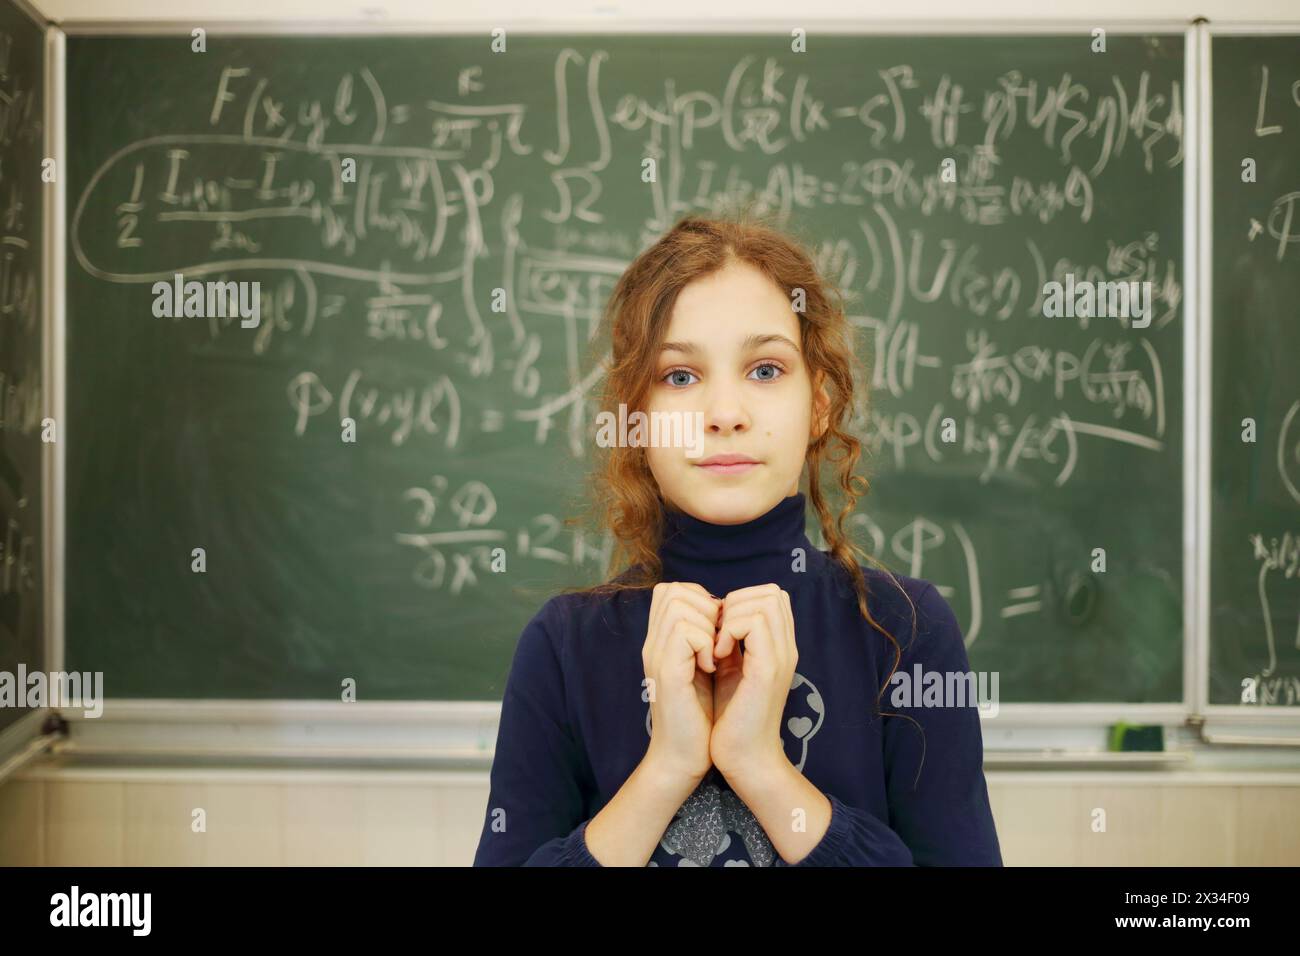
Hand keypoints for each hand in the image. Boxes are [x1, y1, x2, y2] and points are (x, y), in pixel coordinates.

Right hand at [642, 582, 722, 783]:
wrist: (684, 757)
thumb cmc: (699, 717)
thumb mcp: (705, 667)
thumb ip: (706, 638)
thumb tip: (725, 609)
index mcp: (661, 641)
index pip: (671, 590)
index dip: (700, 599)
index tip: (718, 630)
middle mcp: (653, 644)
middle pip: (672, 590)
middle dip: (706, 608)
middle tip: (717, 641)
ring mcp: (656, 656)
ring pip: (679, 605)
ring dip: (707, 626)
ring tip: (714, 655)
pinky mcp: (666, 672)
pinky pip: (687, 632)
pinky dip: (706, 644)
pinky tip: (710, 668)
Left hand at [708, 583, 796, 777]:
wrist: (744, 759)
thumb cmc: (733, 718)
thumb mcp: (732, 670)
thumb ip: (733, 642)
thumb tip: (717, 613)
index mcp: (778, 647)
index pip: (772, 596)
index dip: (741, 601)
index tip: (719, 629)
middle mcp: (786, 648)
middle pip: (772, 592)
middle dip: (737, 603)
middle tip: (718, 635)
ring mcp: (781, 657)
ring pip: (765, 600)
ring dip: (732, 616)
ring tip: (717, 646)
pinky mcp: (768, 669)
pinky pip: (754, 623)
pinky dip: (729, 630)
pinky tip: (717, 656)